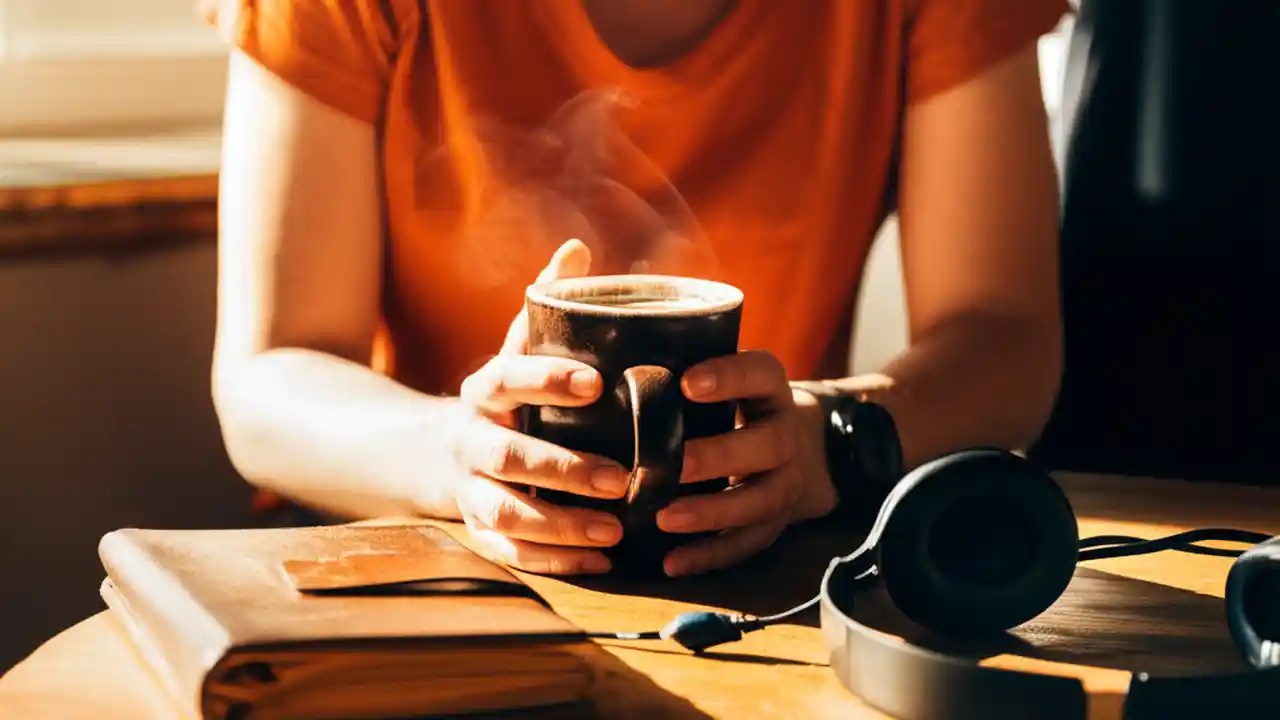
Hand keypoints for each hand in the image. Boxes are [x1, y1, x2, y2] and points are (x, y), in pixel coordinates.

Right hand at [452, 239, 628, 574]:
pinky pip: (509, 550)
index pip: (510, 376)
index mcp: (486, 388)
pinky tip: (600, 562)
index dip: (548, 378)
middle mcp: (471, 439)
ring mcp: (470, 488)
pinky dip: (551, 560)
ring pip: (505, 511)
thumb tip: (577, 248)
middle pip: (508, 455)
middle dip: (563, 468)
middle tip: (622, 479)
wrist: (441, 450)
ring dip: (559, 525)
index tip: (598, 382)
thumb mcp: (518, 346)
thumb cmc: (506, 392)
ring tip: (615, 533)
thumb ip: (547, 304)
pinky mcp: (477, 527)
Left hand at [656, 351, 836, 576]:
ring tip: (665, 518)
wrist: (798, 449)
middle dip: (719, 455)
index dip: (730, 377)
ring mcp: (787, 481)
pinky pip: (748, 542)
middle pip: (768, 444)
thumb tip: (604, 374)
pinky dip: (710, 555)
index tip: (688, 384)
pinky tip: (673, 563)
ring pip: (759, 500)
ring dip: (712, 512)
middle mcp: (787, 434)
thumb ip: (680, 380)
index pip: (760, 373)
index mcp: (771, 390)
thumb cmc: (735, 409)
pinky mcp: (776, 522)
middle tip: (675, 463)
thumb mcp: (723, 386)